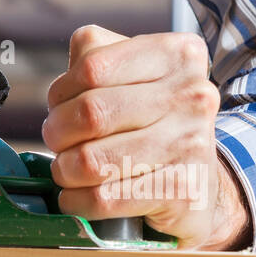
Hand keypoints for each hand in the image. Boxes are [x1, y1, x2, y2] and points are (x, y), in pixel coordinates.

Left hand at [42, 25, 250, 249]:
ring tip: (66, 170)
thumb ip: (93, 55)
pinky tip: (76, 197)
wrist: (198, 182)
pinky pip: (105, 198)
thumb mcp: (131, 72)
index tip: (59, 108)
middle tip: (57, 142)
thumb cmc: (151, 120)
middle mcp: (192, 95)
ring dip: (65, 170)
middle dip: (57, 132)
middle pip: (91, 112)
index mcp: (177, 55)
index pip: (93, 67)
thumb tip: (60, 88)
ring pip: (92, 159)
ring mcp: (191, 144)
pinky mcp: (182, 192)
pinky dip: (77, 201)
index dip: (61, 92)